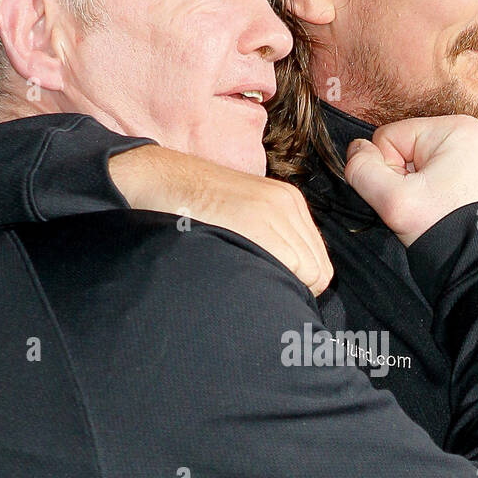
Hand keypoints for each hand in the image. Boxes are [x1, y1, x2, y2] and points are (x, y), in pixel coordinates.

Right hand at [109, 145, 332, 296]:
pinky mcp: (261, 219)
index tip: (273, 291)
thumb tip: (288, 285)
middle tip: (264, 296)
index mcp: (289, 204)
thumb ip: (269, 242)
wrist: (157, 181)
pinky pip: (294, 265)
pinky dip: (278, 281)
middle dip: (297, 289)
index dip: (300, 284)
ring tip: (253, 289)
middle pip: (320, 270)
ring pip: (311, 271)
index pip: (318, 261)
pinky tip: (249, 281)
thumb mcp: (241, 218)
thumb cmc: (192, 210)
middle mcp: (290, 205)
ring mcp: (277, 210)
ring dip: (286, 286)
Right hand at [343, 115, 477, 246]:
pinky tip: (438, 213)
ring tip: (431, 212)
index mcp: (454, 129)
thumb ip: (362, 171)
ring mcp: (471, 157)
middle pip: (401, 151)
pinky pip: (430, 179)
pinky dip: (428, 199)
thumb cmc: (451, 232)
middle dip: (401, 183)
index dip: (385, 170)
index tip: (407, 197)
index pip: (387, 137)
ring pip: (413, 168)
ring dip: (413, 193)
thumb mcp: (394, 201)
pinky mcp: (470, 177)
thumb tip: (354, 152)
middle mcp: (466, 136)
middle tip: (420, 209)